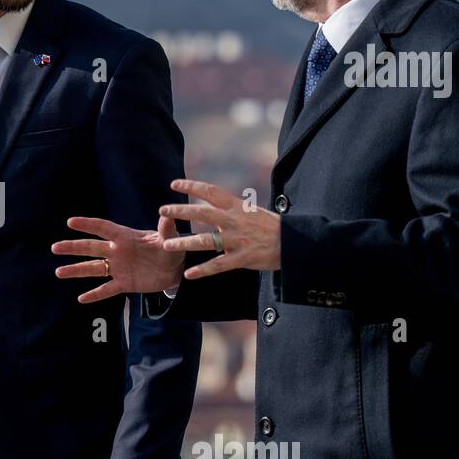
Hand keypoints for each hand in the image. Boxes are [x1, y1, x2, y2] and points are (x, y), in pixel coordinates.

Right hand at [52, 216, 185, 301]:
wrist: (175, 269)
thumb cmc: (171, 249)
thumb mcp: (170, 239)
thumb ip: (166, 229)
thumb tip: (167, 214)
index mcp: (125, 237)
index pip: (103, 228)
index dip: (88, 225)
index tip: (70, 222)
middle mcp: (117, 252)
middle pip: (91, 248)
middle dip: (73, 248)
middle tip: (55, 248)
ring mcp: (119, 268)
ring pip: (93, 269)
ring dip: (76, 270)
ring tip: (59, 272)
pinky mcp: (124, 284)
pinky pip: (107, 289)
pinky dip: (95, 295)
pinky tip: (81, 299)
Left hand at [157, 179, 280, 278]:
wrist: (295, 242)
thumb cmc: (273, 227)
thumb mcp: (253, 211)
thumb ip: (234, 209)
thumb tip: (217, 202)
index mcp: (238, 207)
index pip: (211, 191)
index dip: (191, 186)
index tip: (174, 184)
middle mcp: (234, 220)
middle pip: (202, 212)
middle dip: (180, 211)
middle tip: (162, 210)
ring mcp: (237, 240)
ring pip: (205, 240)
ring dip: (184, 243)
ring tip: (167, 245)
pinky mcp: (242, 258)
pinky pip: (218, 265)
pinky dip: (202, 270)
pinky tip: (188, 274)